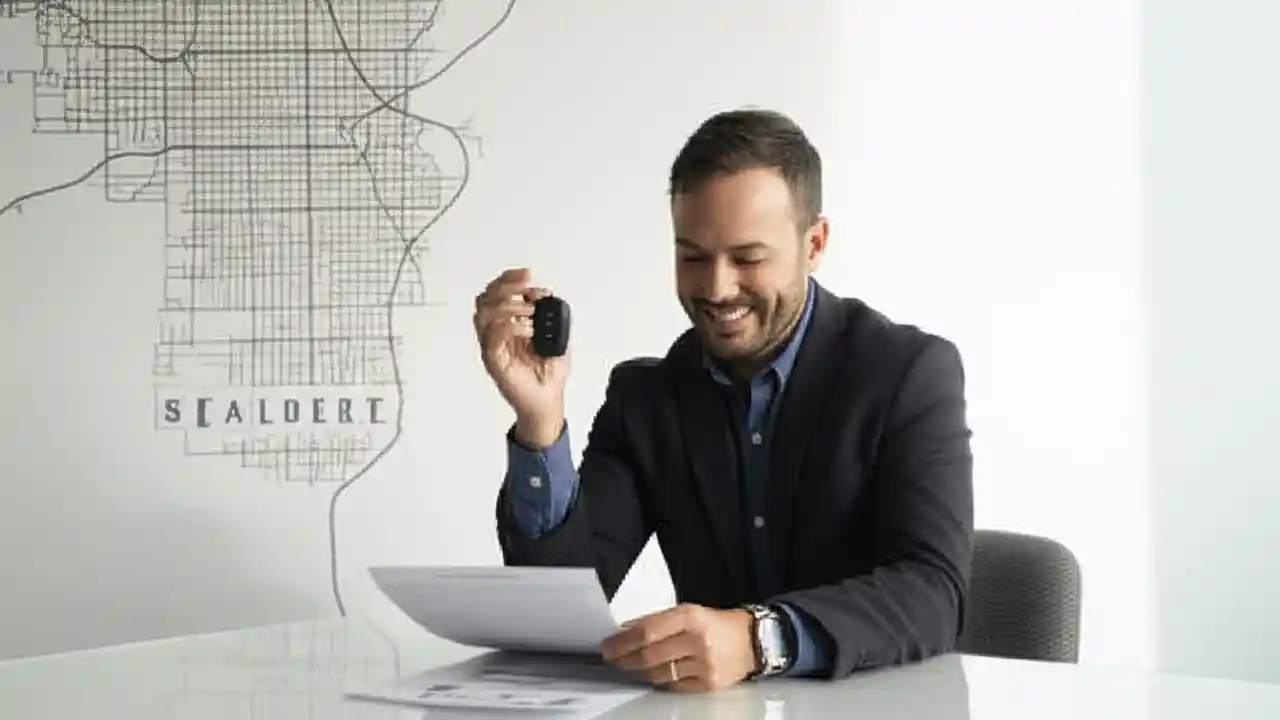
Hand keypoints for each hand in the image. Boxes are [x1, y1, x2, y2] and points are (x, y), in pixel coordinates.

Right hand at [472, 268, 568, 446]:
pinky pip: (491, 339)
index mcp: (506, 324)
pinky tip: (527, 329)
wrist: (548, 402)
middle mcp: (495, 333)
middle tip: (528, 285)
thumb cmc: (548, 373)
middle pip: (485, 298)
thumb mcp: (556, 337)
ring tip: (530, 311)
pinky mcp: (494, 362)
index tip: (528, 273)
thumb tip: (543, 295)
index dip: (509, 278)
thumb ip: (548, 315)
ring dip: (508, 306)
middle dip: (506, 286)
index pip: (496, 293)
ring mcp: (493, 347)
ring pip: (484, 314)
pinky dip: (509, 327)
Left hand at [601, 604, 757, 692]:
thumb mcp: (689, 612)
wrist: (752, 641)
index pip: (647, 631)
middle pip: (649, 655)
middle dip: (624, 659)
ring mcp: (703, 664)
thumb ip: (659, 621)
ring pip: (659, 673)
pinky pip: (674, 686)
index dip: (623, 641)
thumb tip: (626, 632)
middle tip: (612, 658)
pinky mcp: (708, 684)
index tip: (608, 645)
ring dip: (640, 671)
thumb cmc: (717, 625)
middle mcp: (697, 640)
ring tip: (633, 665)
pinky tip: (657, 673)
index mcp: (690, 616)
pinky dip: (662, 680)